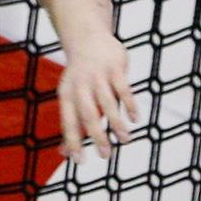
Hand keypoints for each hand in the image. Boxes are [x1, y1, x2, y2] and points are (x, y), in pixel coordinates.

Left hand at [56, 32, 138, 161]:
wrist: (88, 39)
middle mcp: (80, 86)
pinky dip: (129, 104)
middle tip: (106, 155)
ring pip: (107, 103)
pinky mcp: (114, 68)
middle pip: (88, 114)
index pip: (69, 122)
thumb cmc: (79, 77)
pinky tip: (135, 119)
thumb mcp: (70, 97)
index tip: (80, 161)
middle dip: (97, 136)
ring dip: (116, 122)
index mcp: (67, 95)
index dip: (73, 141)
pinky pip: (123, 89)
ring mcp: (98, 76)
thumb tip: (65, 153)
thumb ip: (70, 125)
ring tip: (125, 140)